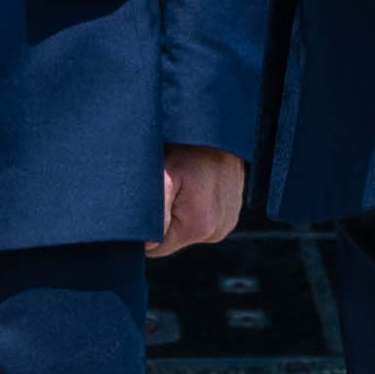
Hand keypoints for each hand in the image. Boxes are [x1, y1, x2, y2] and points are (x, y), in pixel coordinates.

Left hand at [150, 145, 247, 259]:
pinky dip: (189, 207)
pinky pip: (199, 221)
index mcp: (199, 226)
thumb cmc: (183, 146)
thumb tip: (145, 244)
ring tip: (179, 181)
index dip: (144, 225)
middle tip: (164, 185)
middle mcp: (217, 230)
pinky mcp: (230, 215)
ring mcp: (226, 223)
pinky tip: (191, 185)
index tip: (148, 197)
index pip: (154, 246)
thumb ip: (153, 213)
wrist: (214, 126)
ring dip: (175, 211)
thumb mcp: (161, 176)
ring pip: (183, 230)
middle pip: (170, 239)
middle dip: (161, 218)